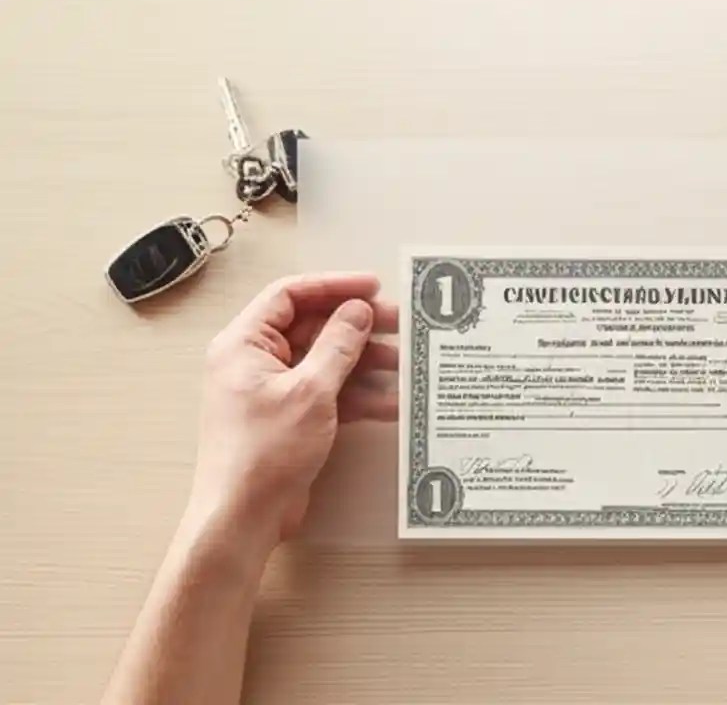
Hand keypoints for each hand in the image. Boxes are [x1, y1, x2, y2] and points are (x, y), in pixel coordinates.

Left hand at [189, 273, 398, 546]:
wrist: (243, 516)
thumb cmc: (261, 454)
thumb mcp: (310, 391)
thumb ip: (338, 346)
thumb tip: (357, 312)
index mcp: (244, 344)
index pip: (290, 296)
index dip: (333, 287)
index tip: (371, 288)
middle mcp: (255, 362)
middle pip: (313, 328)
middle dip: (359, 329)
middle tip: (400, 326)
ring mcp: (274, 391)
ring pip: (326, 363)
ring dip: (366, 365)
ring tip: (405, 365)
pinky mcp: (290, 418)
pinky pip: (329, 394)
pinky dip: (358, 397)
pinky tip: (392, 402)